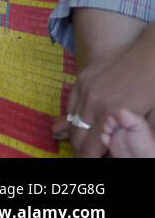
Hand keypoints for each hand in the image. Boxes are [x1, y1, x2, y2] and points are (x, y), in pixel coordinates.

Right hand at [56, 35, 154, 157]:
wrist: (149, 54)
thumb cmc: (154, 87)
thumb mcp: (152, 117)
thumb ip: (134, 136)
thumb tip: (120, 150)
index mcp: (109, 113)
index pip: (90, 148)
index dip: (90, 160)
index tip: (94, 162)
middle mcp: (91, 101)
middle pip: (76, 137)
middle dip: (81, 150)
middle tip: (91, 155)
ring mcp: (84, 88)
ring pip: (70, 120)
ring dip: (77, 133)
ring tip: (87, 140)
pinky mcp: (81, 78)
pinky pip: (70, 103)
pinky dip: (74, 115)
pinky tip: (85, 120)